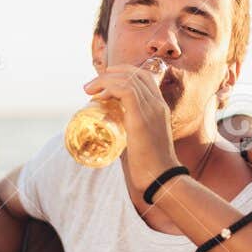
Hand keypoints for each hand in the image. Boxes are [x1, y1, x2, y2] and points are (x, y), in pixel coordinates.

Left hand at [82, 61, 179, 188]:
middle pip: (135, 73)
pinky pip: (125, 90)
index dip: (122, 73)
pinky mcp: (141, 117)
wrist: (162, 178)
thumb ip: (129, 134)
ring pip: (128, 79)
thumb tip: (110, 136)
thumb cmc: (150, 166)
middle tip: (92, 85)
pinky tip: (97, 96)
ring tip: (89, 89)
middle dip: (111, 73)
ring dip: (104, 80)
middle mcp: (157, 103)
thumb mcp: (140, 141)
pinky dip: (108, 87)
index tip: (104, 83)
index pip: (144, 77)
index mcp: (160, 107)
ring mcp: (151, 108)